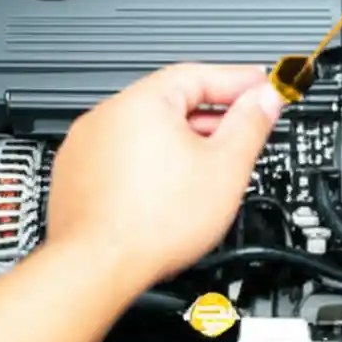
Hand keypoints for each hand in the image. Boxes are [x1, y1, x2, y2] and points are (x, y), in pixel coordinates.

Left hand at [47, 64, 284, 284]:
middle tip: (244, 127)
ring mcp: (87, 145)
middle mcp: (108, 115)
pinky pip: (123, 156)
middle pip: (172, 101)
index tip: (261, 87)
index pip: (201, 74)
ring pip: (146, 130)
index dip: (238, 81)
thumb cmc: (151, 222)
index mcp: (144, 102)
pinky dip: (151, 163)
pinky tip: (170, 186)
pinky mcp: (77, 175)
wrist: (96, 268)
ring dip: (181, 140)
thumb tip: (264, 99)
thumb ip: (249, 125)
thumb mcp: (225, 168)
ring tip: (210, 164)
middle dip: (213, 114)